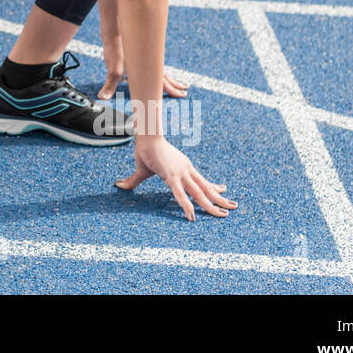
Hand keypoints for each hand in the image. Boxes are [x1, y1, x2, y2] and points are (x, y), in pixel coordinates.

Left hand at [95, 36, 188, 99]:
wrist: (116, 34)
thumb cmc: (115, 53)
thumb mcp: (112, 71)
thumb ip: (109, 86)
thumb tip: (102, 97)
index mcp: (148, 71)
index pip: (164, 84)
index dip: (173, 91)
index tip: (183, 95)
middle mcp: (152, 65)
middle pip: (167, 78)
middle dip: (176, 86)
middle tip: (186, 91)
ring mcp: (149, 60)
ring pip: (164, 71)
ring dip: (172, 78)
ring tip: (181, 83)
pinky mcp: (145, 56)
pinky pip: (157, 66)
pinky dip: (162, 72)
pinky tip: (162, 74)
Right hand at [115, 136, 236, 220]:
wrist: (145, 136)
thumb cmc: (145, 149)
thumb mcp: (143, 169)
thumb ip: (134, 181)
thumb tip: (119, 186)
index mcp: (184, 167)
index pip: (202, 180)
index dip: (214, 187)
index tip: (223, 190)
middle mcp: (187, 170)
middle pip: (207, 188)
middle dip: (220, 199)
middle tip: (233, 207)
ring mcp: (181, 174)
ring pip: (200, 193)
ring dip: (213, 205)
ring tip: (226, 214)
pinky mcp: (171, 177)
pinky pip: (181, 195)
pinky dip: (186, 206)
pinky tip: (192, 216)